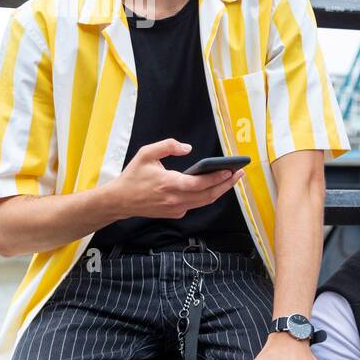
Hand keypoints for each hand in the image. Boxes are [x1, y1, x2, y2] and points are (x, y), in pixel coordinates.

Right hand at [110, 139, 244, 219]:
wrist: (120, 201)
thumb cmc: (133, 176)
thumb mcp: (146, 154)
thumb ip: (168, 146)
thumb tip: (188, 148)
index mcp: (169, 184)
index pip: (200, 184)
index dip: (218, 178)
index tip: (230, 170)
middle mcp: (175, 200)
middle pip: (208, 195)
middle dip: (227, 185)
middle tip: (239, 174)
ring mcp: (176, 209)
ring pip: (204, 202)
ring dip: (220, 191)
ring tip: (232, 179)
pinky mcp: (175, 213)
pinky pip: (195, 204)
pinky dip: (206, 196)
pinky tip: (214, 186)